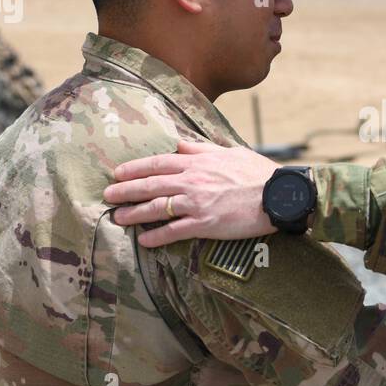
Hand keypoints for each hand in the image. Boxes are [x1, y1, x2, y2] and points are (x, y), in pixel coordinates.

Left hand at [103, 140, 280, 246]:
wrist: (277, 195)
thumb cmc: (257, 173)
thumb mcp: (228, 152)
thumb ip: (200, 149)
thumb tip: (178, 144)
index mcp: (197, 163)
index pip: (158, 163)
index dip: (135, 168)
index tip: (118, 173)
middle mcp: (192, 181)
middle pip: (150, 185)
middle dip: (125, 190)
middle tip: (107, 196)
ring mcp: (197, 203)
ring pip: (157, 208)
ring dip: (134, 213)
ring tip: (118, 218)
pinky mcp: (206, 224)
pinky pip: (175, 231)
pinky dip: (157, 236)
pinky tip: (144, 240)